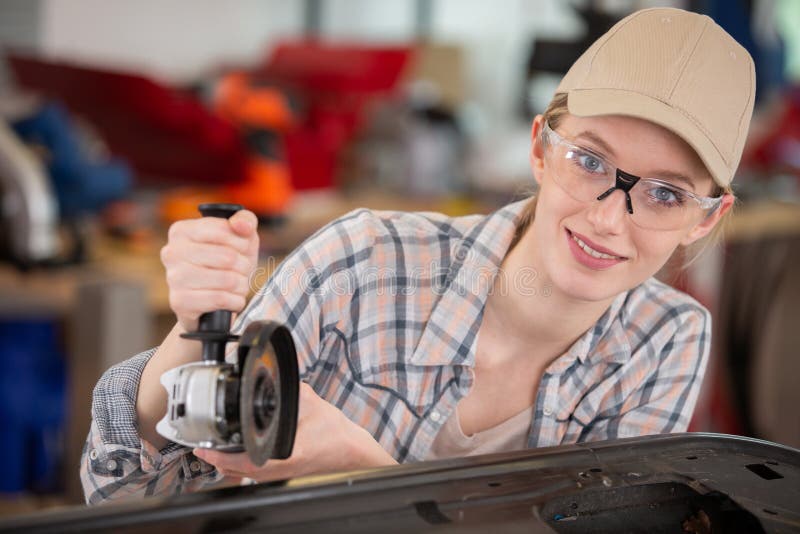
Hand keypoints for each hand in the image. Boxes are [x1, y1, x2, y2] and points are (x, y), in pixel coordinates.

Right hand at [160, 209, 258, 331]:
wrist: (213, 303)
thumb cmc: (227, 264)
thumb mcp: (241, 237)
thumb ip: (245, 221)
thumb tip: (241, 225)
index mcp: (181, 231)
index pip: (223, 230)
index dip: (242, 243)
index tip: (242, 249)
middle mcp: (172, 252)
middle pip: (227, 257)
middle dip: (244, 266)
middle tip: (242, 270)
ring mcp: (173, 278)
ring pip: (226, 280)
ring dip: (241, 285)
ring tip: (237, 285)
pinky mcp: (180, 302)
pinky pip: (220, 299)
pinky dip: (235, 300)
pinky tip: (232, 299)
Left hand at [193, 383, 396, 481]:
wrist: (352, 452)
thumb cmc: (336, 434)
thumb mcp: (310, 403)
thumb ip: (289, 389)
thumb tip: (274, 374)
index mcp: (282, 456)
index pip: (239, 462)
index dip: (217, 457)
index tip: (202, 449)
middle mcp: (278, 470)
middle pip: (237, 471)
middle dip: (217, 461)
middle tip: (202, 448)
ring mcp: (281, 475)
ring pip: (246, 474)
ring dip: (229, 464)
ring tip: (215, 451)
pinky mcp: (285, 473)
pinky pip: (257, 473)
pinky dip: (243, 464)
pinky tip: (240, 453)